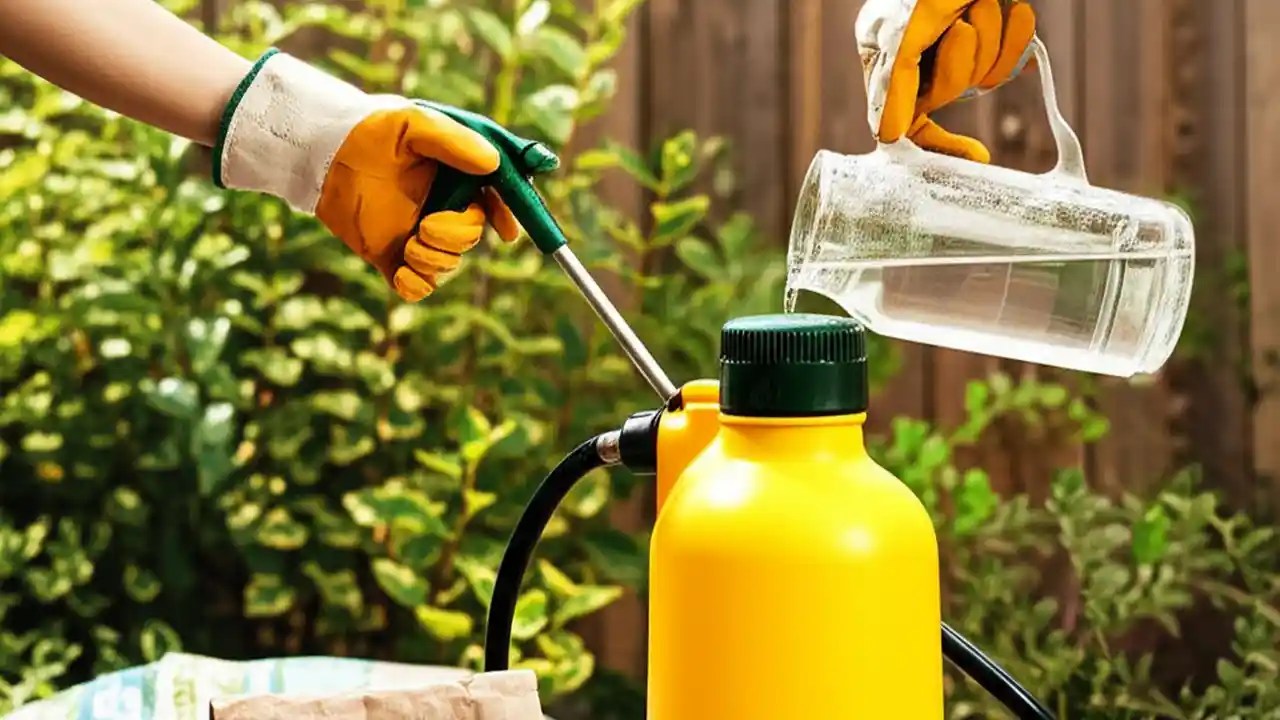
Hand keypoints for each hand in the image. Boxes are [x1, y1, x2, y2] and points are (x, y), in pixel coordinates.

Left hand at [214, 50, 521, 301]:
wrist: (322, 152)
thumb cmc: (369, 129)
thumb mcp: (414, 123)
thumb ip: (454, 142)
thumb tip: (493, 164)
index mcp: (456, 176)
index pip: (495, 200)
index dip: (508, 216)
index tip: (508, 231)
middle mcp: (442, 207)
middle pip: (473, 235)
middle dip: (460, 237)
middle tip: (431, 226)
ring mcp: (417, 235)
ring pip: (449, 263)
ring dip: (437, 259)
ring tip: (411, 244)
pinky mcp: (392, 257)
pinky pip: (418, 287)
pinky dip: (416, 284)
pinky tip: (401, 269)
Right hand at [856, 0, 1035, 162]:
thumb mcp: (903, 27)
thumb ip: (892, 80)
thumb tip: (885, 136)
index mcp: (883, 51)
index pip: (897, 117)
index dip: (932, 142)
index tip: (972, 157)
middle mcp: (915, 52)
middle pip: (945, 94)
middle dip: (964, 63)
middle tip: (962, 24)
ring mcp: (953, 44)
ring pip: (981, 77)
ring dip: (992, 40)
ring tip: (985, 0)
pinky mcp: (989, 35)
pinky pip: (1007, 58)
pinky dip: (1015, 38)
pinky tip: (1016, 10)